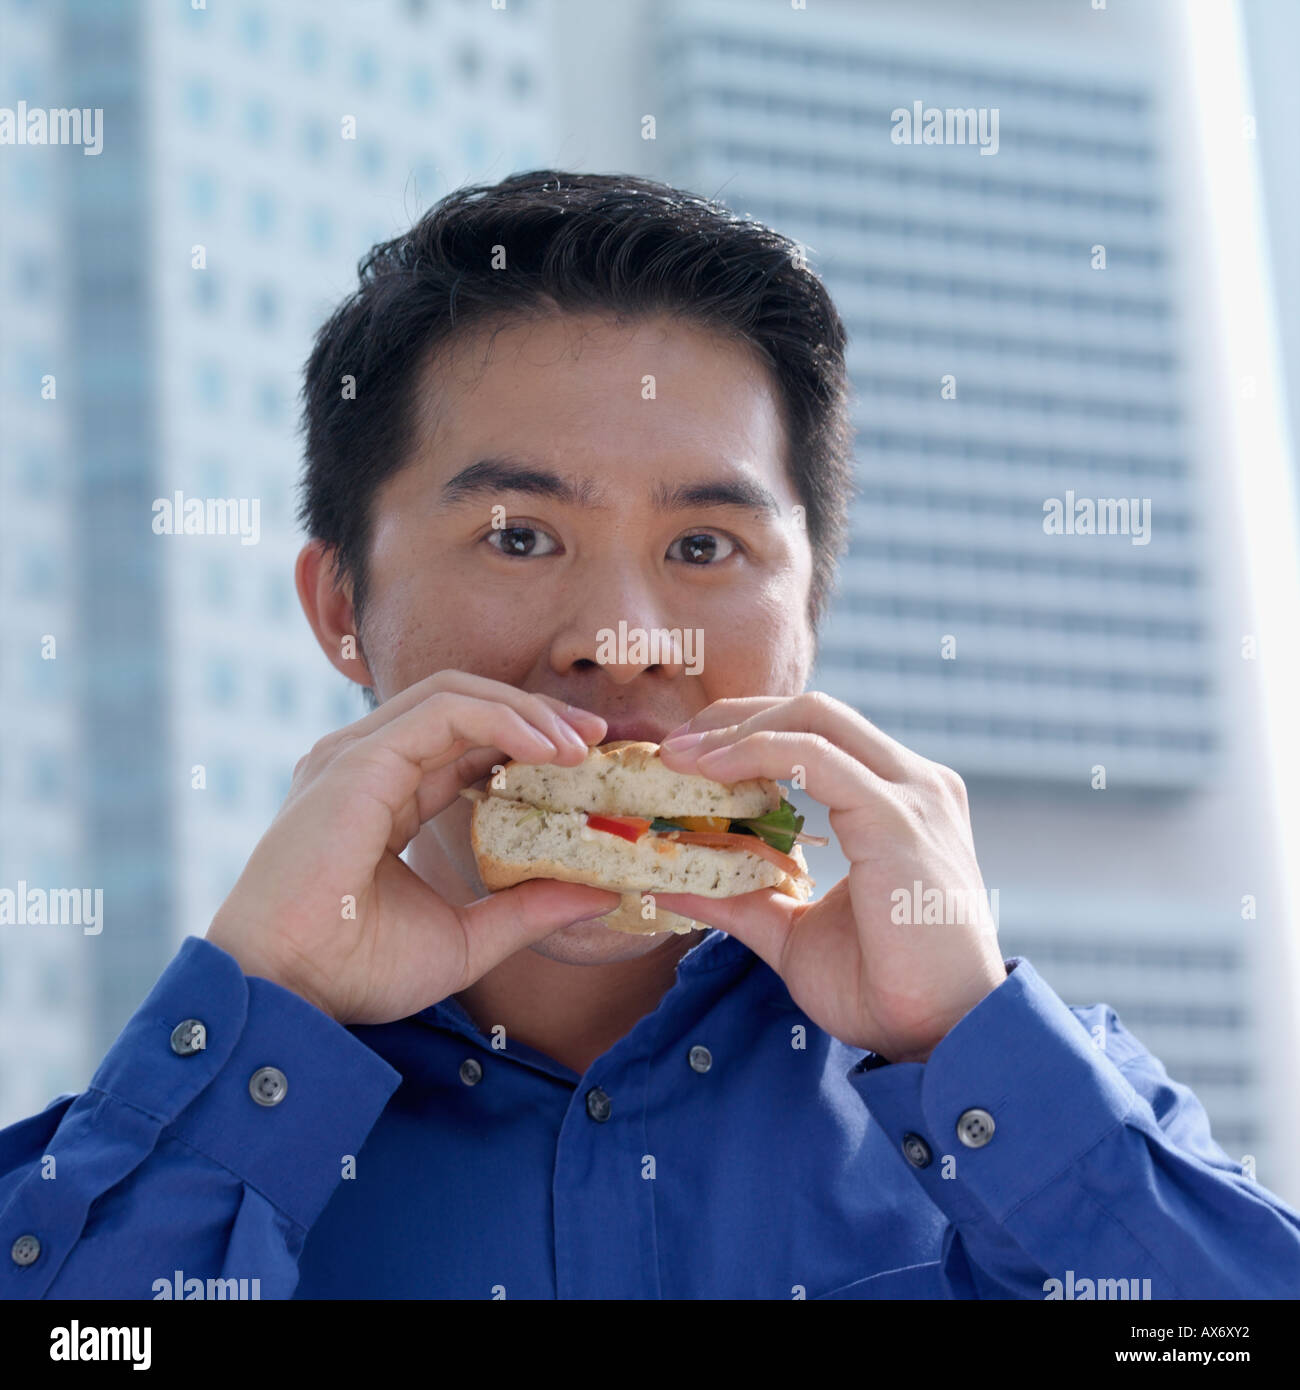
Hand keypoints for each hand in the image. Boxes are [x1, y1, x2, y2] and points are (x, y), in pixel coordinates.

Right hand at [206, 672, 620, 1023]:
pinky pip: (442, 713)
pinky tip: (547, 748)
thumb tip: (598, 894)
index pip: (465, 742)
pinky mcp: (357, 760)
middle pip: (465, 706)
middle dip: (537, 715)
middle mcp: (365, 764)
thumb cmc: (354, 971)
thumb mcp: (465, 939)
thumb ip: (527, 910)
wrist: (289, 994)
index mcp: (383, 795)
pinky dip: (501, 719)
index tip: (587, 763)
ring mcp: (355, 755)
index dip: (528, 741)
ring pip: (454, 695)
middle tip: (598, 738)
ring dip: (526, 711)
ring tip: (582, 743)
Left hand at [654, 693, 1006, 1061]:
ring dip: (735, 730)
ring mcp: (912, 794)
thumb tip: (668, 881)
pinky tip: (709, 772)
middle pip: (814, 710)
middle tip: (673, 748)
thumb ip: (739, 896)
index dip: (748, 729)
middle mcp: (914, 783)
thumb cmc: (882, 987)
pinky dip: (754, 752)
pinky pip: (816, 756)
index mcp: (898, 800)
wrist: (942, 1034)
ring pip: (814, 718)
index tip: (686, 756)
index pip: (820, 733)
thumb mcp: (793, 930)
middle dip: (734, 717)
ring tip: (679, 758)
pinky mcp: (897, 817)